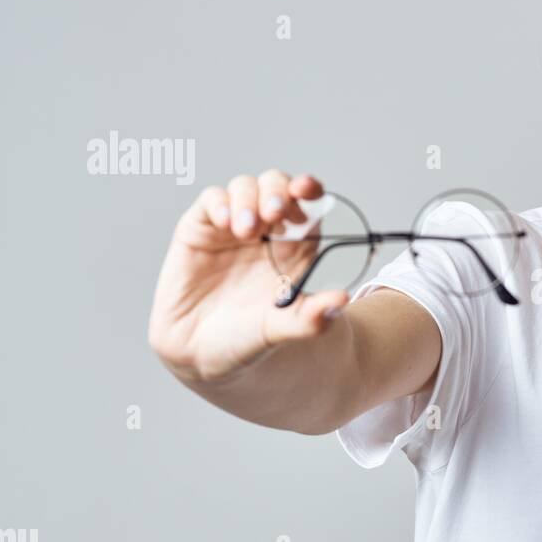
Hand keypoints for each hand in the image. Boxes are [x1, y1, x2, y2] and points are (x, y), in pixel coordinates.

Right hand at [147, 170, 350, 382]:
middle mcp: (264, 233)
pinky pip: (211, 200)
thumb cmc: (245, 340)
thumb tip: (342, 300)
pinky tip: (225, 223)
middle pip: (276, 186)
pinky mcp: (199, 230)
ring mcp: (232, 228)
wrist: (199, 355)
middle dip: (278, 190)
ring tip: (247, 229)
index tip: (308, 190)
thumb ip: (310, 318)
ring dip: (250, 199)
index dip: (309, 190)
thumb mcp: (280, 329)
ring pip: (245, 187)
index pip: (307, 206)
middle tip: (275, 212)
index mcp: (293, 248)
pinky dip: (220, 203)